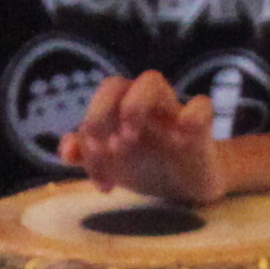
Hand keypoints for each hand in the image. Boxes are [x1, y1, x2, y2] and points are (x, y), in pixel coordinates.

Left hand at [59, 68, 226, 206]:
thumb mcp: (113, 166)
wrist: (185, 187)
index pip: (96, 103)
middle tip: (109, 149)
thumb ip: (88, 156)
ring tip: (129, 141)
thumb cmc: (146, 167)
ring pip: (151, 81)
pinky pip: (203, 105)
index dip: (90, 126)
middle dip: (102, 113)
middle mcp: (142, 106)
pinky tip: (180, 140)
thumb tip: (67, 150)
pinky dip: (192, 115)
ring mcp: (171, 112)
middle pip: (116, 83)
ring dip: (133, 106)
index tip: (94, 172)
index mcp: (119, 111)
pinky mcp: (201, 129)